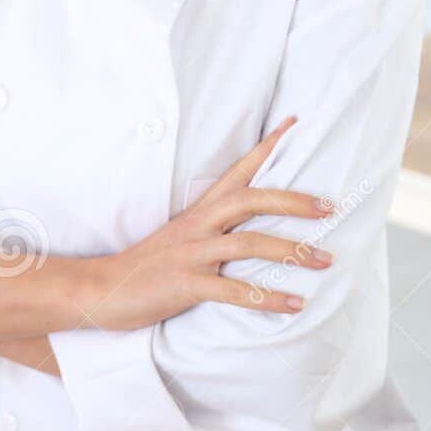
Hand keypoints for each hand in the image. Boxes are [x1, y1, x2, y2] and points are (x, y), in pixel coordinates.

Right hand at [80, 116, 333, 331]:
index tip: (295, 124)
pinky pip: (234, 291)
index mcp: (198, 211)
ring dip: (292, 251)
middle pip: (251, 200)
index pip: (238, 170)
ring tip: (325, 262)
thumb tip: (249, 227)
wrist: (101, 288)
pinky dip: (267, 298)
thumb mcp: (179, 236)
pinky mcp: (186, 284)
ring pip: (249, 243)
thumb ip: (212, 228)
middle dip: (294, 202)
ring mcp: (192, 254)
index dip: (267, 147)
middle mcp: (198, 226)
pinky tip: (294, 305)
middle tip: (329, 208)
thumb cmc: (146, 265)